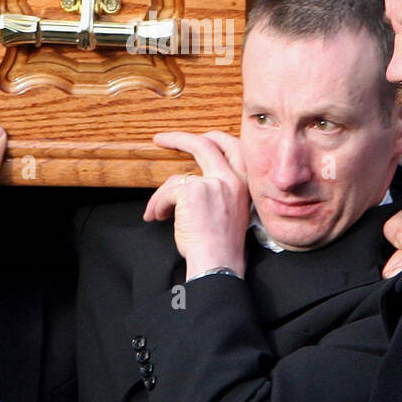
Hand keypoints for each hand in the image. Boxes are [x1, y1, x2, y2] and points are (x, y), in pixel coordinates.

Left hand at [145, 130, 248, 279]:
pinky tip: (157, 217)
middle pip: (205, 144)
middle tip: (163, 139)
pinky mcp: (192, 192)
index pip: (232, 147)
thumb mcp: (230, 209)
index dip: (213, 138)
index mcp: (244, 183)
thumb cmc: (221, 245)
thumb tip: (191, 180)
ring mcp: (212, 183)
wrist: (218, 263)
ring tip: (158, 211)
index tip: (198, 138)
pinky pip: (167, 192)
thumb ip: (218, 188)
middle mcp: (231, 179)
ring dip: (163, 195)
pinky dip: (157, 205)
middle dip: (180, 138)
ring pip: (178, 178)